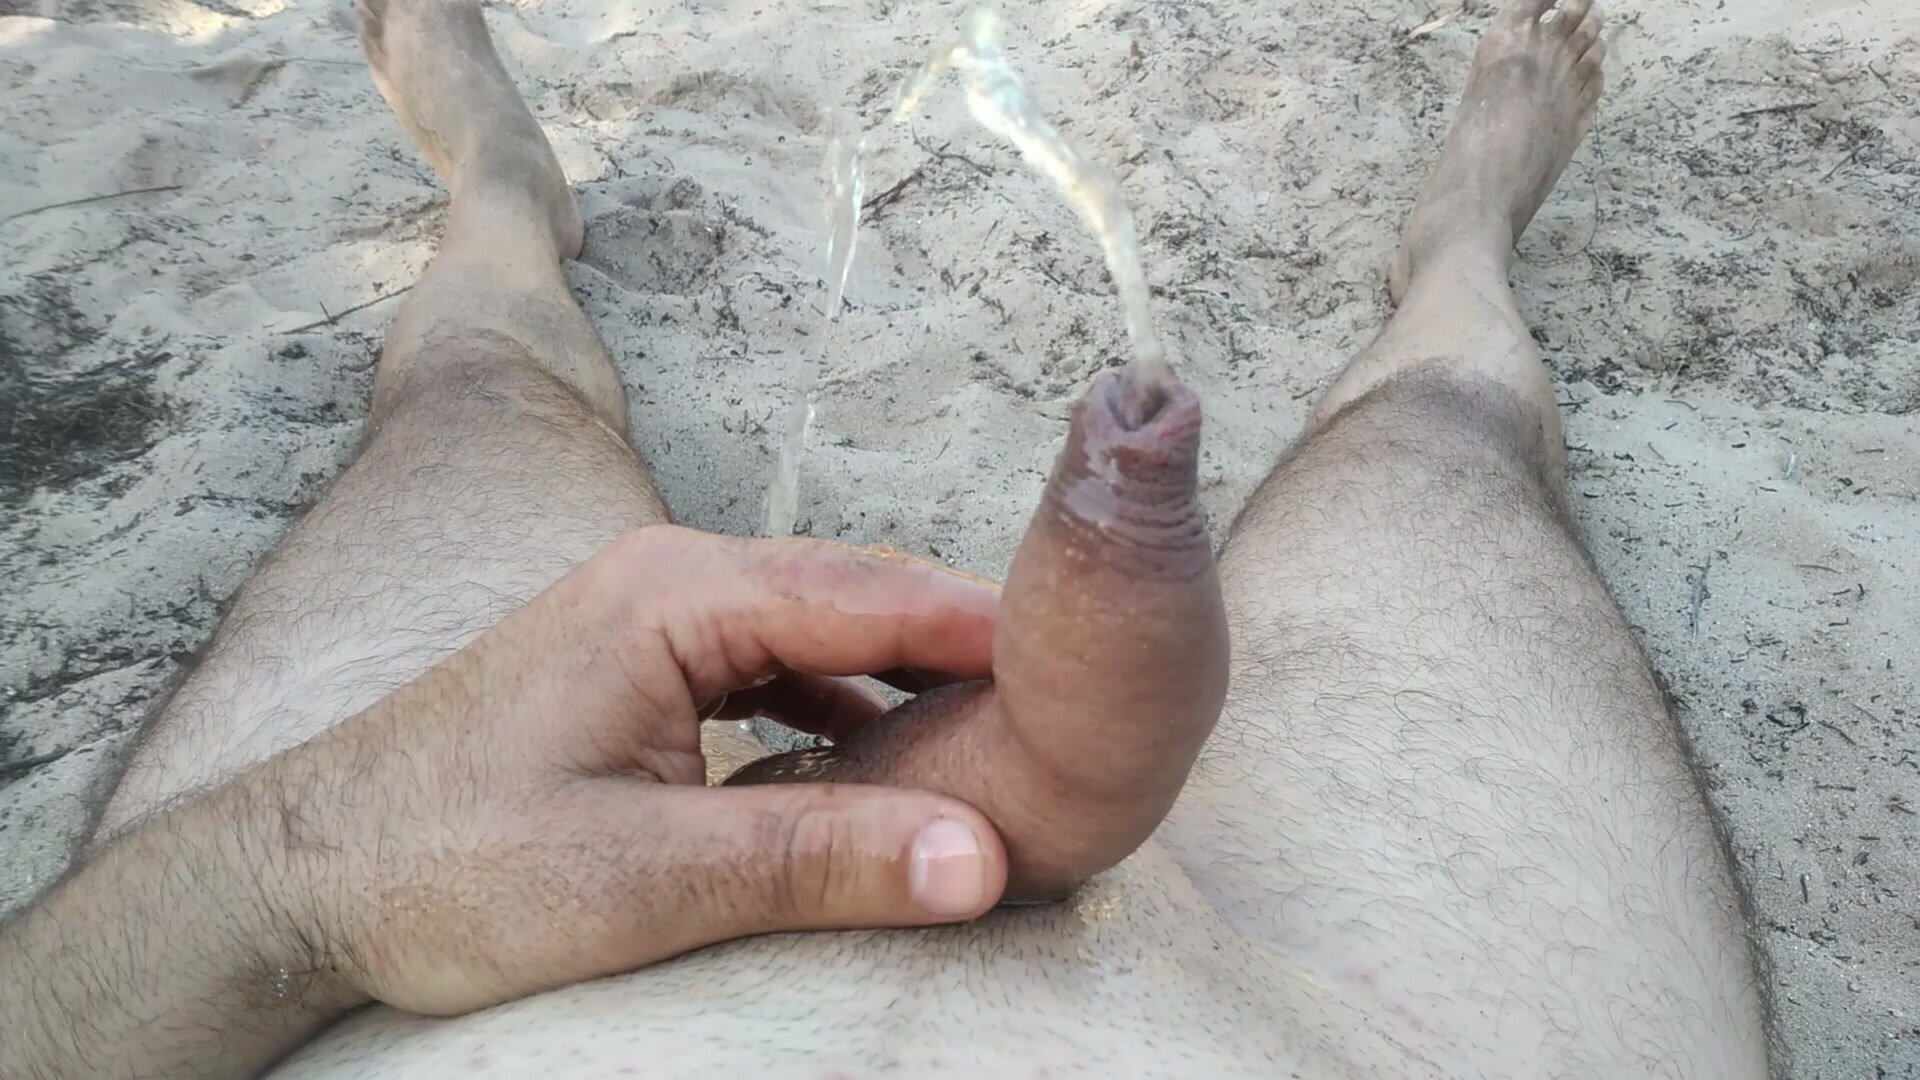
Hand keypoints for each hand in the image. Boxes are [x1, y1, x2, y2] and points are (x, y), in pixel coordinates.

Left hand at [260, 525, 1011, 1015]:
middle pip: (861, 599)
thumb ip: (815, 859)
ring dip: (906, 688)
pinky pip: (775, 669)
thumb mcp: (640, 879)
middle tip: (1069, 723)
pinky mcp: (638, 666)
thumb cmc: (444, 866)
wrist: (299, 878)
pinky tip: (877, 768)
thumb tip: (980, 857)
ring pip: (823, 634)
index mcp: (675, 592)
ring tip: (999, 749)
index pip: (876, 590)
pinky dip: (840, 710)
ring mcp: (652, 618)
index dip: (993, 633)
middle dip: (964, 658)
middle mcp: (670, 578)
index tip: (1095, 676)